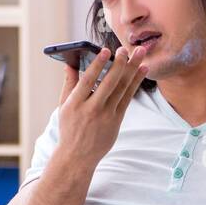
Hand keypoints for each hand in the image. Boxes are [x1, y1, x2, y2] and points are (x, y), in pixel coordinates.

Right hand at [53, 45, 147, 168]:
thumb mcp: (63, 106)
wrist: (78, 156)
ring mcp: (107, 116)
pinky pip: (128, 98)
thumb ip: (69, 84)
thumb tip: (69, 63)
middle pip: (109, 83)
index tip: (106, 50)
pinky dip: (135, 82)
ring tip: (140, 53)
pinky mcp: (117, 120)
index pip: (88, 80)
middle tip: (126, 49)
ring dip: (132, 69)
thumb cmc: (69, 127)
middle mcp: (92, 109)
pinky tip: (142, 70)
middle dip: (119, 64)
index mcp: (75, 104)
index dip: (98, 64)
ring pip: (122, 89)